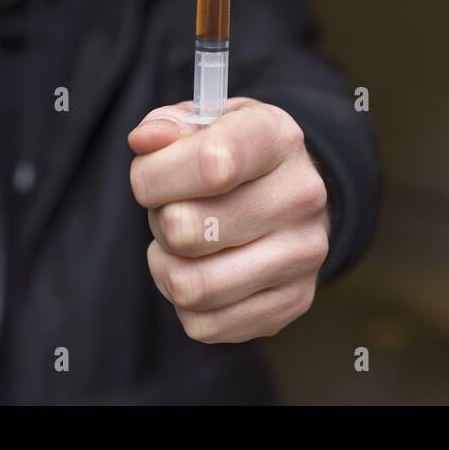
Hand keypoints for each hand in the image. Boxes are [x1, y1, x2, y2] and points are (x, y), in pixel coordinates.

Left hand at [127, 98, 330, 342]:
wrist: (290, 193)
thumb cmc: (232, 153)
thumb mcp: (203, 123)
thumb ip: (166, 127)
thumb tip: (144, 143)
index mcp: (278, 137)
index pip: (212, 162)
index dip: (156, 175)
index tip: (148, 177)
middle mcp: (302, 194)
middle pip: (187, 230)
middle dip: (160, 222)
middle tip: (171, 211)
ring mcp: (304, 253)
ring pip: (193, 287)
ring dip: (167, 267)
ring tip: (181, 246)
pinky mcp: (294, 301)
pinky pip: (205, 326)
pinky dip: (186, 305)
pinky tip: (202, 272)